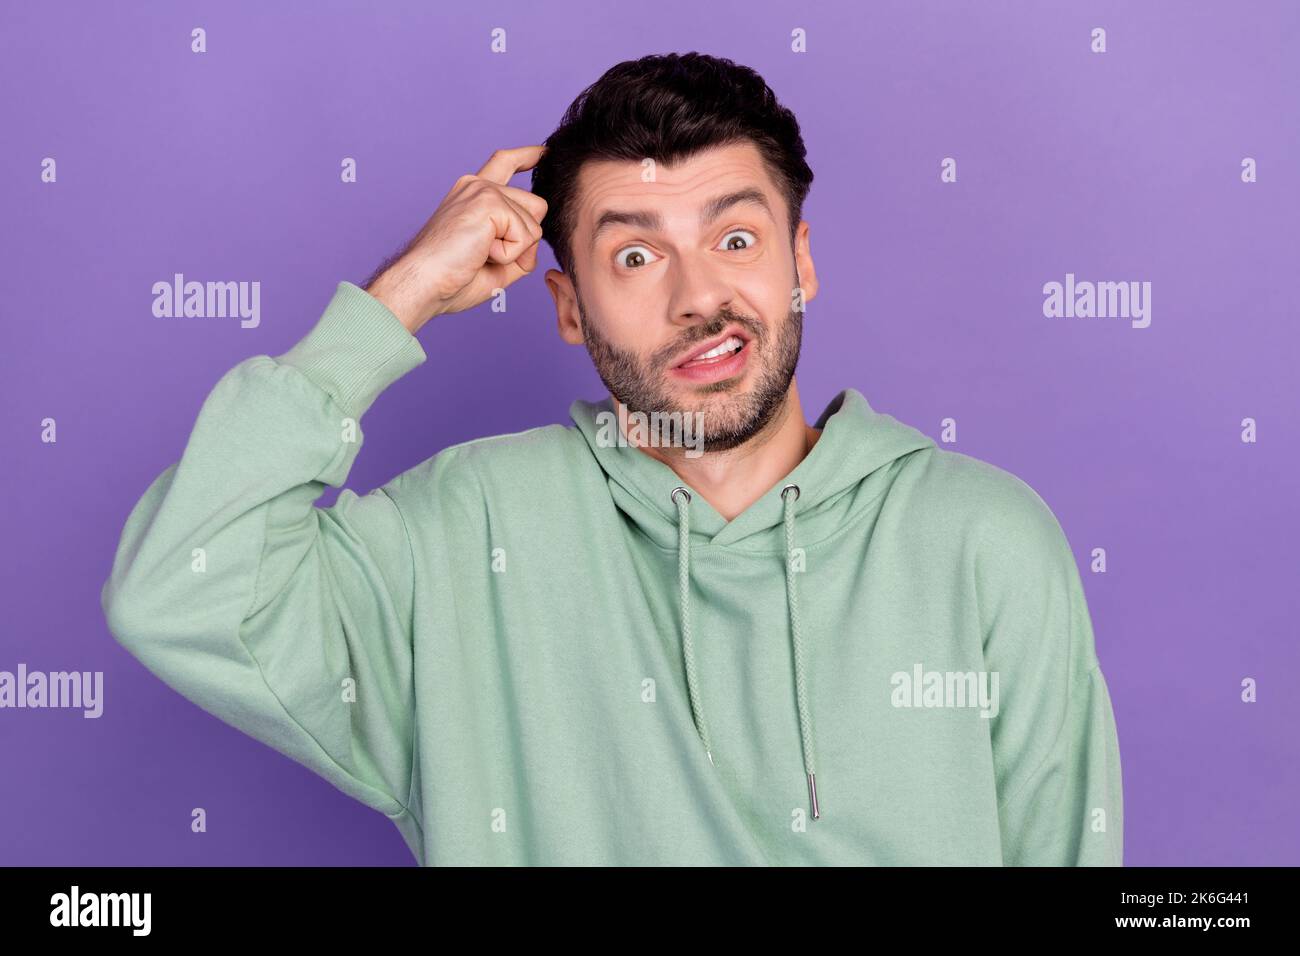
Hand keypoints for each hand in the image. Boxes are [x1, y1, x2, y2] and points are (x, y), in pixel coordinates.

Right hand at [364, 145, 548, 333]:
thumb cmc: (451, 280)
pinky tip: (480, 254)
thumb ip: (521, 248)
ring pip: (534, 225)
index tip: (543, 151)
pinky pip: (525, 236)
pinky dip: (509, 255)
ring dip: (515, 252)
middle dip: (525, 241)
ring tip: (477, 255)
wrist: (424, 284)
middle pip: (537, 207)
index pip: (505, 164)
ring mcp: (483, 190)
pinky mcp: (489, 201)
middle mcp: (477, 185)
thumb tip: (535, 240)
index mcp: (473, 195)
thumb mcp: (497, 264)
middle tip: (485, 256)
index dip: (527, 156)